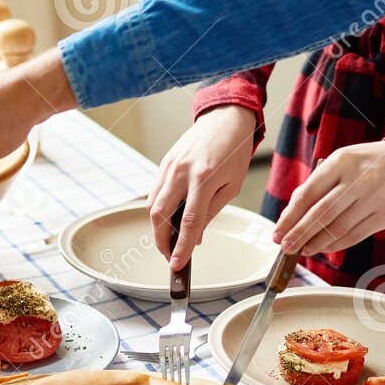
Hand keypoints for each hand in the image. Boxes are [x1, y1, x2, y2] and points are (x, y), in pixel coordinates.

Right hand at [149, 107, 257, 268]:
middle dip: (160, 241)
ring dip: (156, 228)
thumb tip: (195, 237)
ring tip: (168, 241)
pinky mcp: (164, 163)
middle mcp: (182, 172)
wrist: (224, 118)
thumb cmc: (234, 152)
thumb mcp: (232, 186)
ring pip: (151, 205)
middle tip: (169, 255)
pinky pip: (154, 192)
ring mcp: (169, 166)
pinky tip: (168, 220)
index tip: (176, 265)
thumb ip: (211, 212)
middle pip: (160, 215)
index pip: (188, 222)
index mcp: (204, 178)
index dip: (181, 247)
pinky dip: (158, 210)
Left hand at [272, 140, 384, 255]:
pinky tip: (323, 248)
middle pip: (322, 214)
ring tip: (303, 249)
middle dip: (299, 234)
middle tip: (285, 247)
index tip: (278, 232)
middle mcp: (358, 179)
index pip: (309, 194)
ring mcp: (374, 198)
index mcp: (341, 162)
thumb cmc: (366, 164)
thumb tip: (291, 215)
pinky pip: (355, 235)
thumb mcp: (340, 162)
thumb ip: (317, 185)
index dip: (290, 217)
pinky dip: (336, 245)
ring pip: (338, 228)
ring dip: (316, 243)